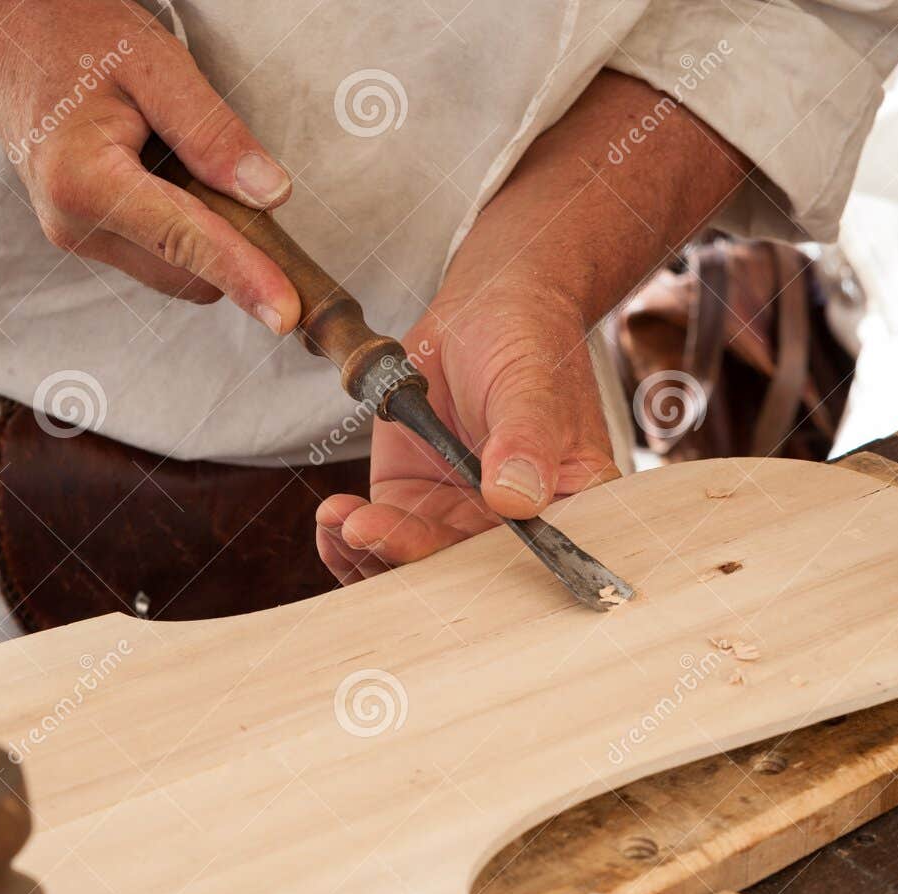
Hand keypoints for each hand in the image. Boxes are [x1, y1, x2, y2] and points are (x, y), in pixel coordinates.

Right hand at [0, 0, 299, 329]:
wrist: (2, 36)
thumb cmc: (72, 35)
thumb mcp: (155, 64)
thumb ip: (212, 133)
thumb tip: (270, 195)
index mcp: (84, 181)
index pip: (185, 243)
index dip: (245, 276)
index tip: (286, 312)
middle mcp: (74, 225)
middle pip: (189, 272)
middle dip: (231, 243)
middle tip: (236, 174)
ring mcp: (76, 238)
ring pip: (177, 271)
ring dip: (205, 235)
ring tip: (180, 157)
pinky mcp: (85, 239)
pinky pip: (159, 256)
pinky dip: (183, 229)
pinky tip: (165, 172)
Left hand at [315, 282, 618, 583]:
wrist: (486, 310)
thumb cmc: (530, 344)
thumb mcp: (532, 387)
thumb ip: (524, 441)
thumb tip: (512, 498)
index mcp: (565, 511)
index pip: (533, 564)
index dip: (487, 580)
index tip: (440, 568)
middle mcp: (509, 529)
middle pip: (462, 576)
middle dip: (409, 564)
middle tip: (366, 533)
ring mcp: (456, 519)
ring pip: (413, 565)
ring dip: (371, 554)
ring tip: (341, 521)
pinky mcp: (410, 502)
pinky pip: (379, 536)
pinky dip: (349, 536)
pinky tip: (332, 518)